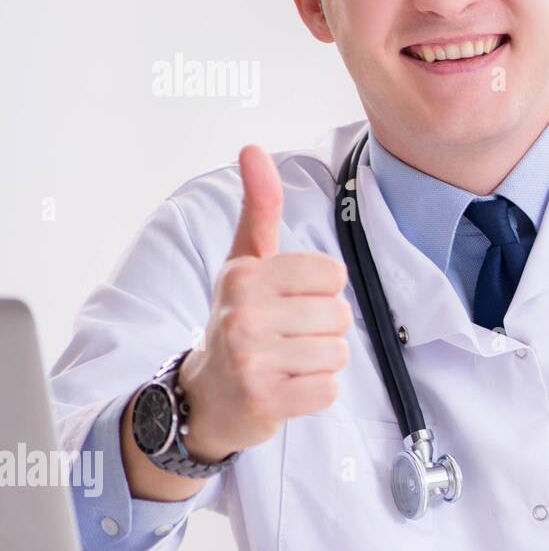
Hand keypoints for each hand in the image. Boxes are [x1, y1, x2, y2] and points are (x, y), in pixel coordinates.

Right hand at [178, 145, 352, 460]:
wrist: (206, 396)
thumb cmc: (238, 319)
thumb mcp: (245, 261)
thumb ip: (258, 207)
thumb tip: (252, 148)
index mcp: (244, 275)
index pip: (333, 273)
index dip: (321, 290)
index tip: (289, 301)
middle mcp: (244, 315)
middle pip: (339, 314)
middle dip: (322, 328)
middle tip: (286, 337)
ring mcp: (252, 362)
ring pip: (337, 353)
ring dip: (320, 361)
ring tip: (286, 361)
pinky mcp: (265, 402)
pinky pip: (328, 389)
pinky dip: (316, 392)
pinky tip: (286, 387)